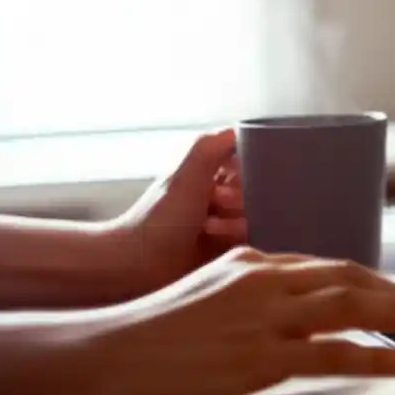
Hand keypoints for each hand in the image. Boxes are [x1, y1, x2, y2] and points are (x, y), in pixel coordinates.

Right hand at [86, 246, 394, 394]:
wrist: (113, 354)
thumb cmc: (153, 330)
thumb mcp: (207, 291)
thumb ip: (250, 290)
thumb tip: (286, 300)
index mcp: (254, 261)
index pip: (329, 265)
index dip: (372, 279)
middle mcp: (267, 279)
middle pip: (352, 277)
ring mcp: (268, 316)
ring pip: (354, 306)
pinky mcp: (265, 356)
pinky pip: (338, 354)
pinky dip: (381, 357)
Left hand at [110, 129, 247, 295]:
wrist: (141, 264)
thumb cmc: (162, 216)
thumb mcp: (186, 173)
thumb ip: (210, 147)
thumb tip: (238, 131)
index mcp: (205, 173)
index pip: (244, 160)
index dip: (249, 166)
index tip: (242, 174)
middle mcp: (215, 196)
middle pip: (254, 190)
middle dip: (242, 197)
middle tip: (219, 204)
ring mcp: (222, 224)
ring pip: (254, 217)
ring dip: (237, 221)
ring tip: (211, 227)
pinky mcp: (226, 250)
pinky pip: (251, 241)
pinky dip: (238, 240)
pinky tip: (219, 242)